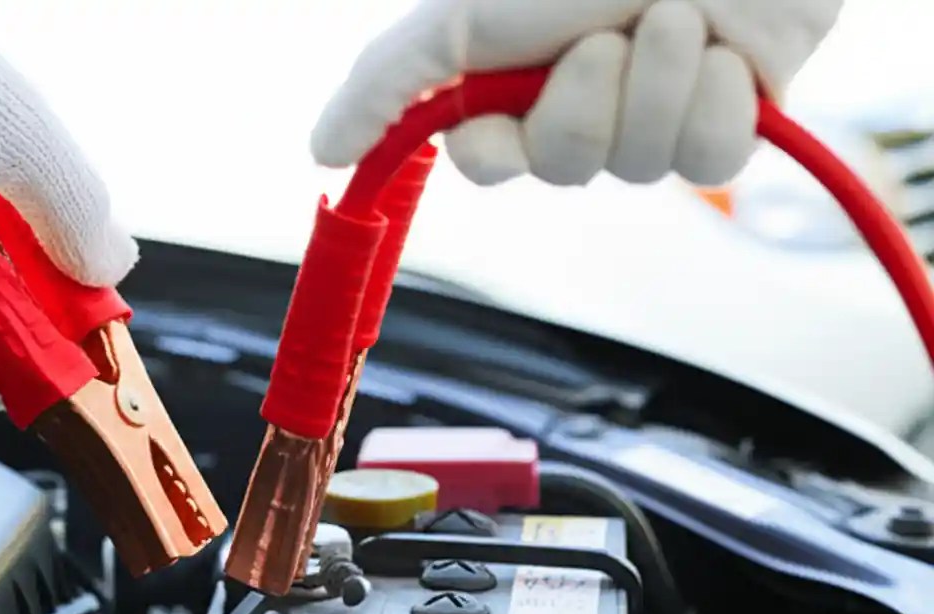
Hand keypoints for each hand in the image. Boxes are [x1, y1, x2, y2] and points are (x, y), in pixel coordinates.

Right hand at [312, 0, 842, 186]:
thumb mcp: (459, 15)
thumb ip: (385, 84)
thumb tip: (322, 155)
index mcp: (516, 80)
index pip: (490, 162)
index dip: (500, 149)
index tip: (507, 107)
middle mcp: (579, 106)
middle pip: (568, 166)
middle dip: (587, 96)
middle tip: (604, 33)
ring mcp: (651, 119)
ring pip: (643, 165)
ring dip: (659, 80)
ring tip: (675, 17)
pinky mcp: (723, 124)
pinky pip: (710, 159)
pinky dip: (718, 97)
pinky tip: (724, 51)